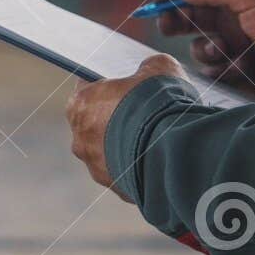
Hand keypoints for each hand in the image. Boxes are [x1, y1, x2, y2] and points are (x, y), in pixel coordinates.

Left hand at [66, 54, 186, 198]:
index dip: (109, 88)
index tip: (128, 89)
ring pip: (110, 151)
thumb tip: (151, 69)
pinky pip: (125, 172)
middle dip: (118, 119)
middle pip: (96, 124)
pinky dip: (139, 166)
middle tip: (146, 115)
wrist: (173, 149)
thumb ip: (148, 67)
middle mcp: (80, 139)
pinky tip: (160, 158)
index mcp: (80, 105)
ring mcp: (96, 166)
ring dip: (128, 145)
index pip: (87, 90)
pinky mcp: (115, 187)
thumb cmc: (159, 104)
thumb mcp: (159, 68)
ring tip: (157, 139)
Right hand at [154, 0, 254, 99]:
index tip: (155, 3)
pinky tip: (243, 68)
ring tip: (229, 52)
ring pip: (198, 47)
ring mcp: (233, 45)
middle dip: (176, 21)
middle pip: (189, 16)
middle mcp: (231, 18)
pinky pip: (212, 71)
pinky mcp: (236, 71)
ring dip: (207, 50)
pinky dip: (222, 70)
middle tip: (168, 27)